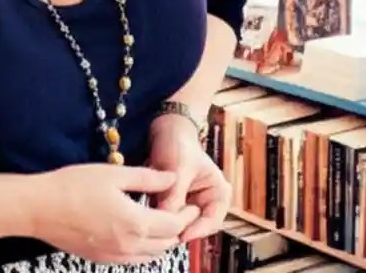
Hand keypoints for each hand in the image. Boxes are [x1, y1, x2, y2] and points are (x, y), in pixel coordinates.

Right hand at [30, 163, 200, 264]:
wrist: (39, 208)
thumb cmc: (74, 186)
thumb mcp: (114, 174)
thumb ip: (147, 178)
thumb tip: (173, 178)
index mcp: (136, 223)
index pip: (174, 225)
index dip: (186, 214)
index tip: (190, 203)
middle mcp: (129, 245)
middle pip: (166, 244)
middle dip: (178, 228)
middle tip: (180, 211)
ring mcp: (114, 255)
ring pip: (151, 255)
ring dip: (162, 241)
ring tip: (162, 222)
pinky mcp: (101, 258)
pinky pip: (133, 260)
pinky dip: (144, 249)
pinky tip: (138, 233)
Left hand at [147, 114, 230, 241]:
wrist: (165, 129)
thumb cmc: (179, 143)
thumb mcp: (179, 168)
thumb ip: (175, 194)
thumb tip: (166, 220)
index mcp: (219, 194)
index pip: (212, 222)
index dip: (197, 231)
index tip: (180, 235)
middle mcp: (206, 203)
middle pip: (195, 226)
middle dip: (179, 229)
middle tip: (162, 234)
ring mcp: (189, 204)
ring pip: (179, 224)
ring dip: (167, 225)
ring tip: (152, 226)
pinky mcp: (173, 204)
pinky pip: (167, 218)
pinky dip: (159, 219)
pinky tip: (146, 219)